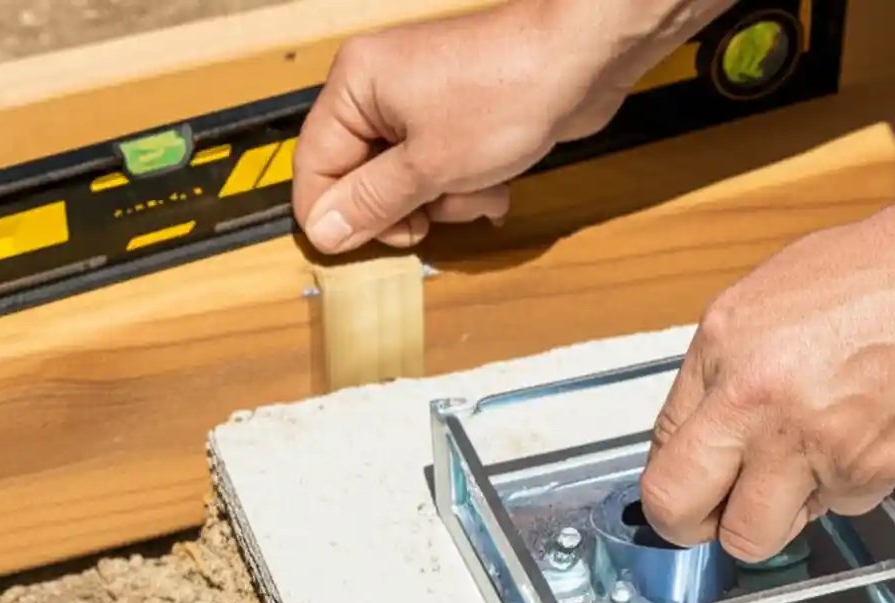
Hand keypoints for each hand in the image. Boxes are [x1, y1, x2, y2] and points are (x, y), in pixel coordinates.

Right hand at [291, 0, 660, 252]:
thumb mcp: (429, 167)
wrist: (580, 64)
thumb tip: (324, 232)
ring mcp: (422, 101)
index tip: (360, 247)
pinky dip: (468, 185)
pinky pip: (444, 169)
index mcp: (355, 85)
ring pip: (409, 181)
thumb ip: (372, 203)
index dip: (334, 214)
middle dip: (405, 207)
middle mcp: (381, 88)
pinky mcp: (459, 115)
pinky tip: (497, 183)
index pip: (314, 164)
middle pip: (363, 177)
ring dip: (447, 200)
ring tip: (479, 190)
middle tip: (429, 221)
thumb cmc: (506, 94)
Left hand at [638, 184, 894, 562]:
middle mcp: (758, 402)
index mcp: (724, 348)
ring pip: (771, 530)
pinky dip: (857, 483)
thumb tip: (707, 431)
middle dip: (702, 526)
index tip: (697, 490)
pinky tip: (881, 427)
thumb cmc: (892, 266)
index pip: (663, 454)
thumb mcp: (774, 295)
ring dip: (792, 507)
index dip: (679, 483)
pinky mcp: (879, 472)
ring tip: (830, 446)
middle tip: (727, 513)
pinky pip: (845, 506)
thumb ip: (730, 368)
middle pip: (683, 514)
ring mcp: (818, 444)